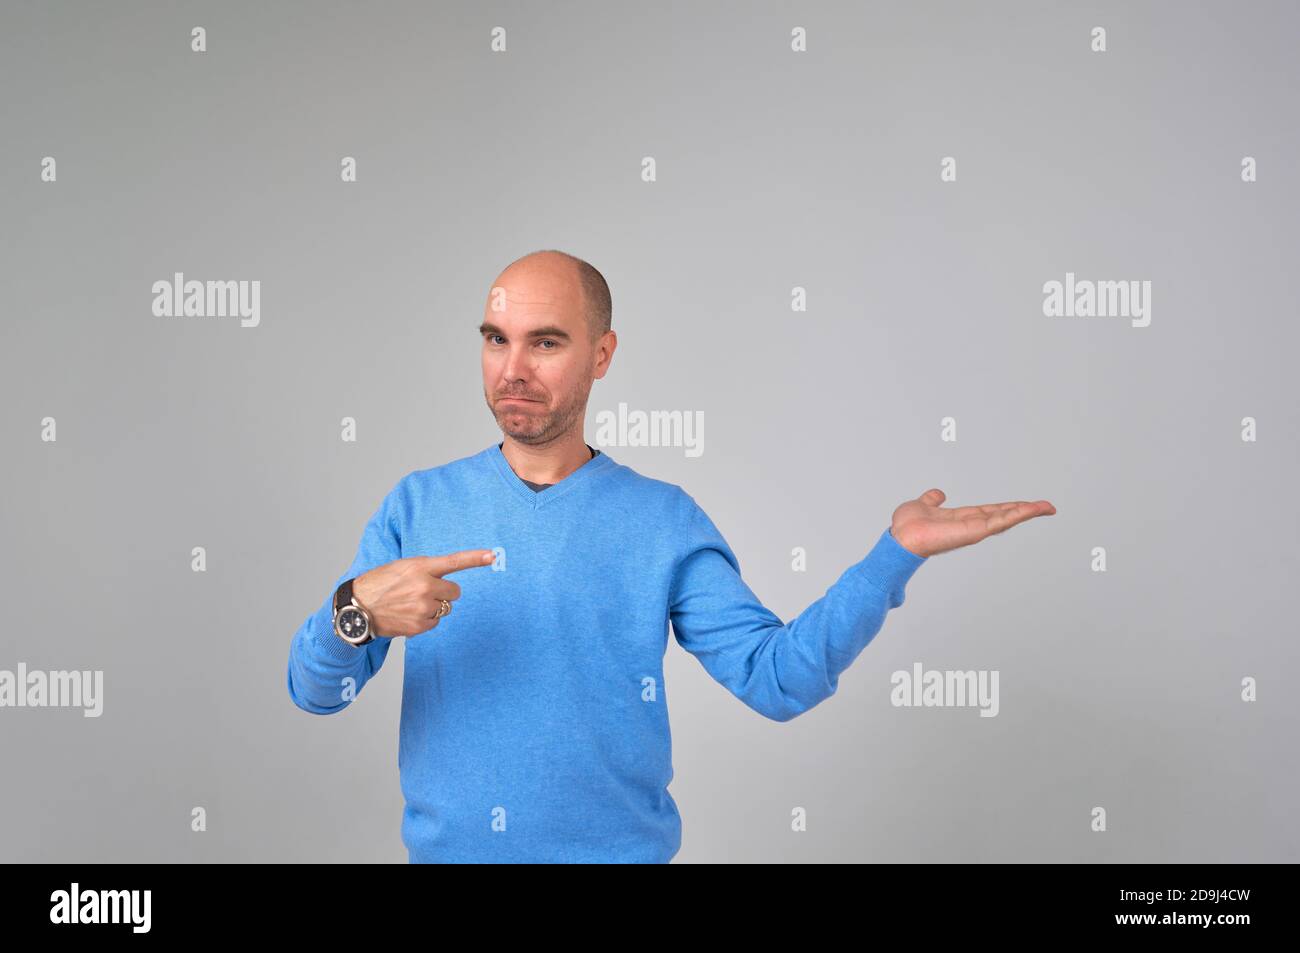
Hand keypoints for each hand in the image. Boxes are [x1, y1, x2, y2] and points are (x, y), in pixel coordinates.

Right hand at [352, 549, 494, 637]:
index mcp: (420, 567)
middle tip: (422, 591)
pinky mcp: (421, 625)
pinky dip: (426, 619)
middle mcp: (425, 586)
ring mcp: (424, 607)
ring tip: (410, 604)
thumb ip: (426, 570)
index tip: (493, 555)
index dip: (475, 558)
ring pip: (445, 607)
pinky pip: (436, 621)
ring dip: (433, 606)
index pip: (454, 561)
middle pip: (454, 591)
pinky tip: (408, 615)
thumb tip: (445, 581)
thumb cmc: (380, 584)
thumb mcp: (402, 567)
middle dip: (444, 592)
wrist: (357, 608)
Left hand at [890, 489, 1055, 558]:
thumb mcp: (923, 505)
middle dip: (1025, 511)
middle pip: (1004, 515)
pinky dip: (1016, 515)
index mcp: (963, 518)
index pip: (992, 511)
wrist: (900, 537)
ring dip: (1027, 513)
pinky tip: (1030, 510)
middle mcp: (971, 525)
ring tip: (1046, 507)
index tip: (1027, 504)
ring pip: (1006, 519)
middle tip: (1047, 507)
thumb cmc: (908, 527)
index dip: (1009, 507)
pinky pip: (999, 522)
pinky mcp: (974, 532)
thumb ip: (932, 500)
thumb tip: (938, 494)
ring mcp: (974, 530)